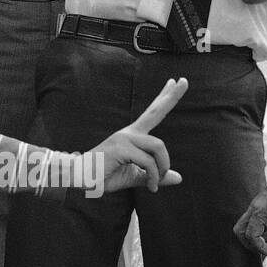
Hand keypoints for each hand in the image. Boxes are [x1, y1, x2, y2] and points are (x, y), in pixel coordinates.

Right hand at [86, 78, 186, 193]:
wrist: (82, 180)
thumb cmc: (105, 176)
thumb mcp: (135, 176)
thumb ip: (156, 176)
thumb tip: (179, 177)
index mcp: (133, 136)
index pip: (152, 113)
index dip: (164, 98)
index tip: (175, 81)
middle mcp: (129, 133)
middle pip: (155, 111)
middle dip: (171, 96)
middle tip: (184, 80)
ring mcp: (124, 138)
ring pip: (158, 146)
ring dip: (162, 167)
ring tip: (155, 183)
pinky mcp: (120, 148)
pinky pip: (148, 161)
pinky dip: (154, 176)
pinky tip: (151, 186)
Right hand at [233, 167, 266, 258]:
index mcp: (260, 211)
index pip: (252, 236)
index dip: (261, 248)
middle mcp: (253, 209)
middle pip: (240, 231)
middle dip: (251, 245)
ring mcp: (255, 206)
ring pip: (244, 226)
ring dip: (255, 237)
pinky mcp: (259, 205)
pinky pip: (251, 221)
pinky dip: (258, 230)